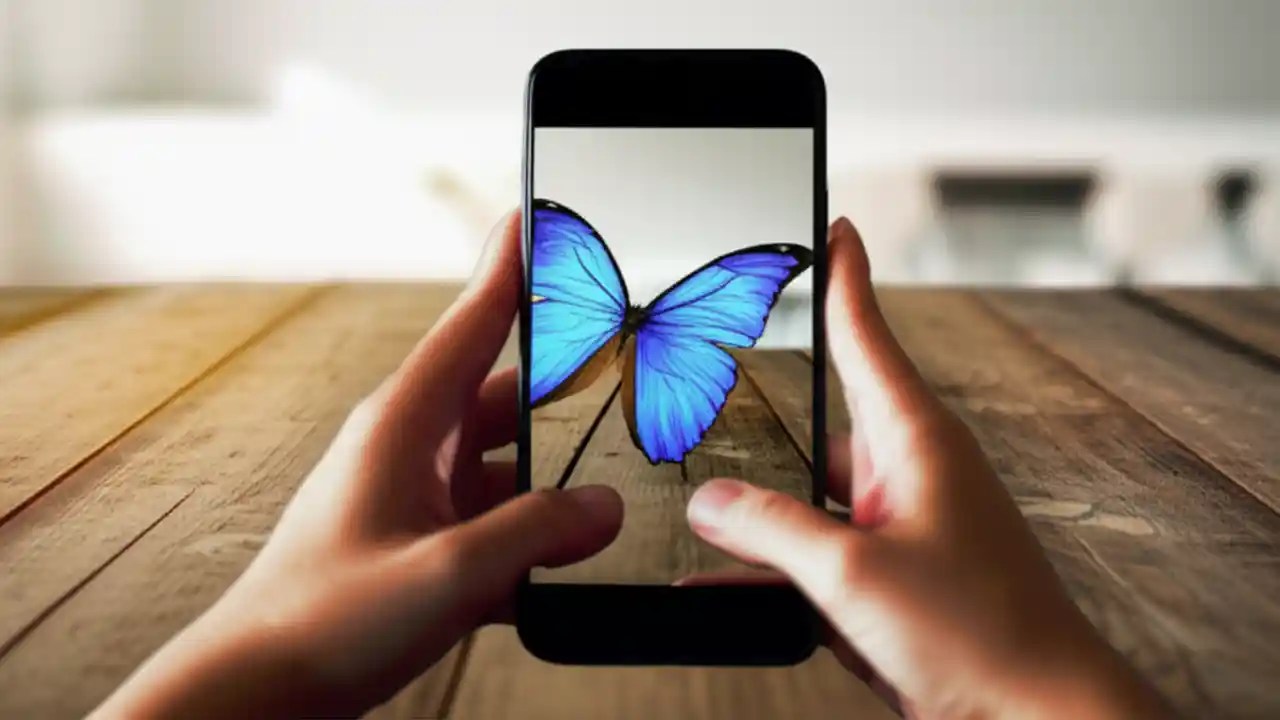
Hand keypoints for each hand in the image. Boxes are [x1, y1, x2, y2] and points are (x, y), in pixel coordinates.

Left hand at [95, 212, 622, 718]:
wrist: (261, 692)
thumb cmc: (319, 622)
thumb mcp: (447, 571)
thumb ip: (536, 533)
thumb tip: (603, 509)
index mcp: (404, 424)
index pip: (471, 322)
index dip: (510, 267)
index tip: (537, 218)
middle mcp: (409, 450)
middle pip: (503, 399)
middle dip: (560, 391)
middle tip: (619, 373)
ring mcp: (413, 500)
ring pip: (503, 470)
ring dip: (548, 487)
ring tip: (604, 498)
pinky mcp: (419, 548)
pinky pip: (490, 527)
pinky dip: (527, 543)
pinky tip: (558, 573)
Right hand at [686, 218, 1171, 718]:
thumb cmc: (985, 636)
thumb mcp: (855, 573)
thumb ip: (772, 531)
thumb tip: (712, 504)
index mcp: (917, 442)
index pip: (869, 336)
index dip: (846, 276)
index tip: (833, 227)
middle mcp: (908, 476)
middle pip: (820, 426)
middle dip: (768, 423)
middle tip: (711, 398)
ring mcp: (898, 531)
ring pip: (810, 502)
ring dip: (764, 516)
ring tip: (704, 517)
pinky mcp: (889, 583)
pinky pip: (815, 560)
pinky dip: (772, 572)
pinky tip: (722, 583)